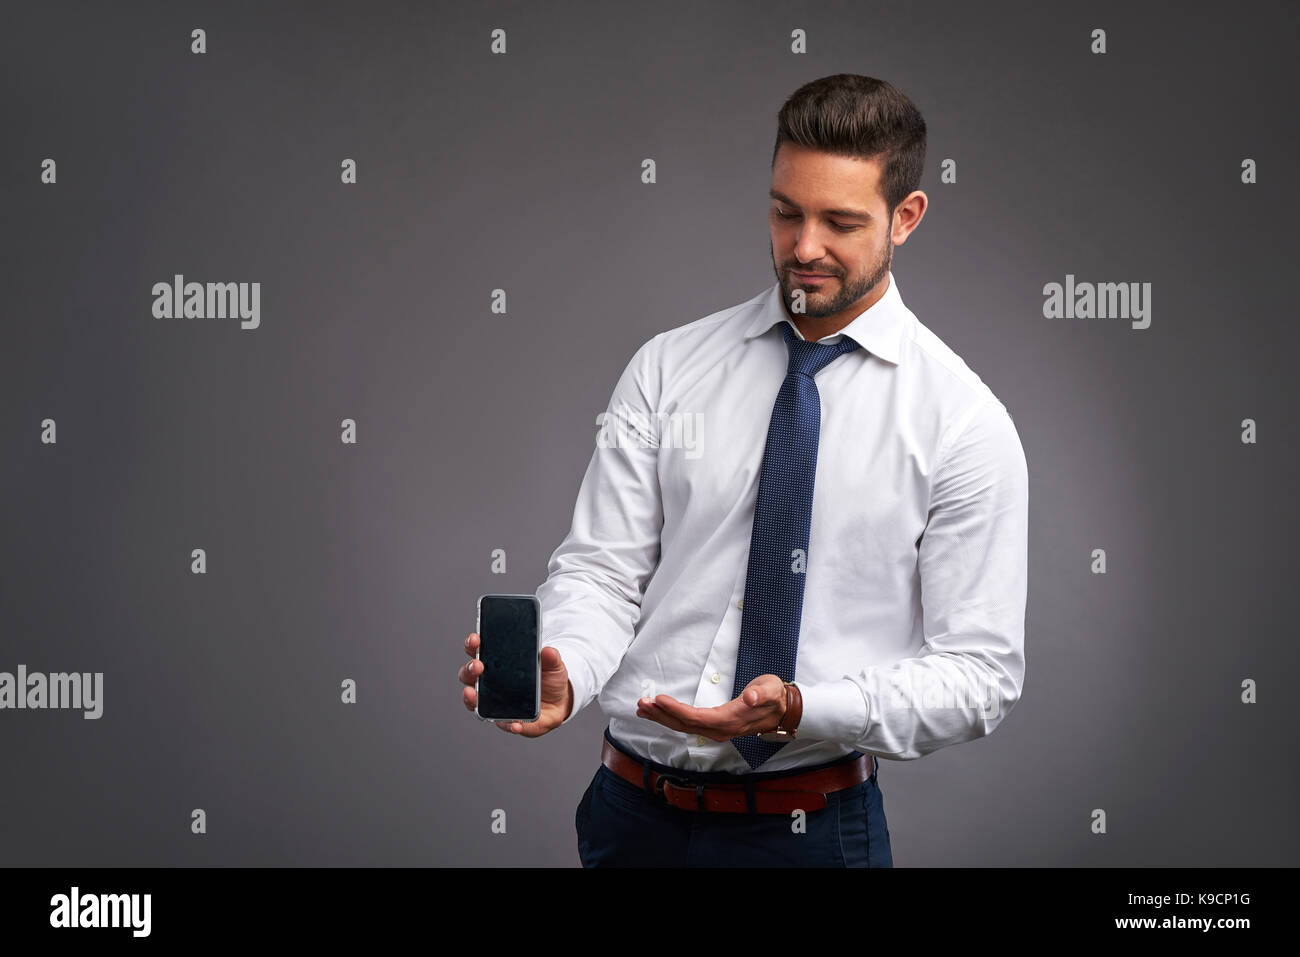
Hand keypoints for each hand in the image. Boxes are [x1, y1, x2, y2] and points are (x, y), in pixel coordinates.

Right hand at [460, 632, 573, 736]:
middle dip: (469, 670)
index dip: (472, 644)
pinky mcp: (507, 720)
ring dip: (472, 698)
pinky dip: (508, 724)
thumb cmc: (549, 678)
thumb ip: (551, 657)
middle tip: (477, 666)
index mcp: (496, 663)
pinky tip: (515, 724)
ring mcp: (494, 702)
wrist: (559, 702)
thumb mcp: (553, 663)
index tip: (475, 639)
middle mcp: (489, 683)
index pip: (477, 650)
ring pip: (474, 701)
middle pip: (468, 675)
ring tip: (473, 694)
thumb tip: (547, 651)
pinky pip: (503, 724)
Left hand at [636, 675, 787, 739]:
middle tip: (641, 704)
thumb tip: (751, 697)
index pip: (696, 718)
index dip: (676, 710)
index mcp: (729, 720)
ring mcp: (716, 730)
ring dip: (662, 718)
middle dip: (661, 715)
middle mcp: (720, 730)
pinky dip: (671, 719)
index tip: (659, 699)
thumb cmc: (774, 697)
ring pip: (683, 727)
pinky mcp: (714, 727)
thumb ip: (761, 693)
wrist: (782, 711)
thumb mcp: (771, 689)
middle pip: (684, 725)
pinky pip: (688, 725)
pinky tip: (660, 713)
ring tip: (643, 709)